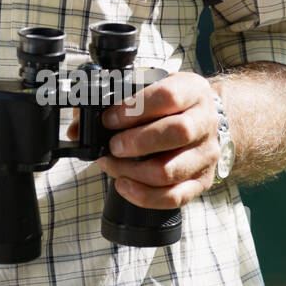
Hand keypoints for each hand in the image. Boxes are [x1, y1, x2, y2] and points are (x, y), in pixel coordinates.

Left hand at [91, 71, 221, 208]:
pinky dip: (144, 195)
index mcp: (193, 91)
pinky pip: (174, 196)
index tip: (109, 119)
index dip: (134, 109)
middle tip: (111, 145)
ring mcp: (206, 154)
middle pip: (176, 133)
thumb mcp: (152, 89)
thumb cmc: (174, 104)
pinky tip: (124, 185)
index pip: (168, 97)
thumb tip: (77, 127)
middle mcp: (205, 122)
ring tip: (111, 164)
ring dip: (133, 172)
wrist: (208, 119)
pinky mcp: (201, 181)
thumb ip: (114, 102)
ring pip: (171, 169)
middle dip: (135, 142)